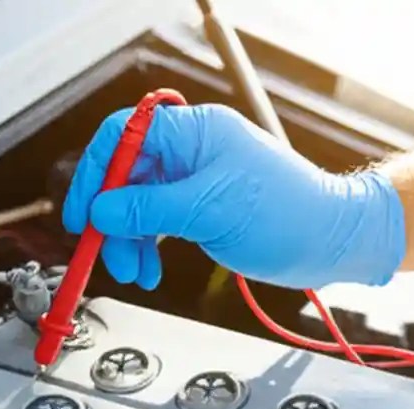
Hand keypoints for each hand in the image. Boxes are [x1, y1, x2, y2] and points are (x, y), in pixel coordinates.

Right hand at [62, 104, 405, 289]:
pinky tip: (150, 269)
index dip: (94, 174)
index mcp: (193, 131)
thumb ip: (148, 210)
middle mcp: (191, 148)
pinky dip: (148, 245)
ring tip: (135, 272)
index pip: (123, 137)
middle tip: (106, 255)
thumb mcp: (208, 211)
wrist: (332, 240)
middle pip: (126, 176)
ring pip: (139, 204)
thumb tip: (101, 210)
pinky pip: (158, 221)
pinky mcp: (202, 206)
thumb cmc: (288, 214)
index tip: (81, 214)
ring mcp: (195, 178)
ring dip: (129, 240)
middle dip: (113, 220)